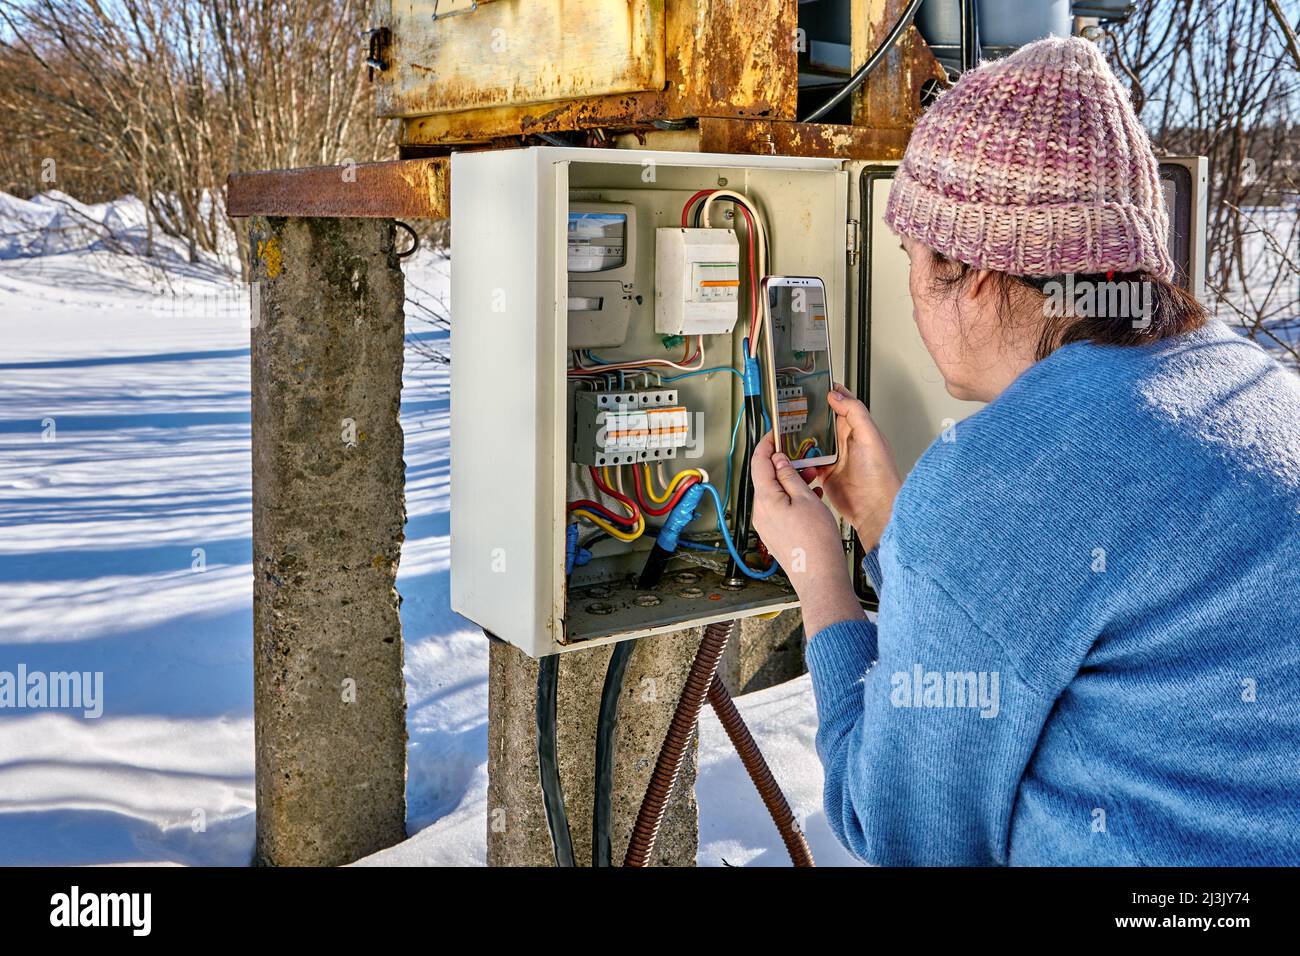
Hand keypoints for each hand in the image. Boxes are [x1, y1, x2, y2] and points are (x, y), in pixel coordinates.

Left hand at [751, 431, 864, 634]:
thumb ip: (789, 477)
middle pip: (767, 478)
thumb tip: (778, 461)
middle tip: (804, 460)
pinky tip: (811, 499)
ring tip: (813, 480)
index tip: (774, 435)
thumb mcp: (806, 499)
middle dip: (785, 465)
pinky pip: (780, 509)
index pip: (758, 463)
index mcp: (765, 500)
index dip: (766, 445)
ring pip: (775, 494)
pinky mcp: (775, 535)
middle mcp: (761, 513)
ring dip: (792, 483)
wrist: (819, 575)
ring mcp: (766, 525)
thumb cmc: (816, 542)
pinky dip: (793, 499)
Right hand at [801, 384, 901, 551]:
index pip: (843, 404)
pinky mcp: (825, 473)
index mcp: (858, 428)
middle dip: (810, 414)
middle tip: (795, 408)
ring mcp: (834, 457)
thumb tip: (838, 395)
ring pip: (813, 440)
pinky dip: (800, 458)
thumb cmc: (880, 476)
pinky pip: (808, 461)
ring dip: (803, 437)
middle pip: (823, 421)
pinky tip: (796, 455)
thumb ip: (855, 413)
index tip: (815, 385)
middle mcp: (846, 442)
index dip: (831, 393)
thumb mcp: (870, 437)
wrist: (873, 509)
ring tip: (791, 431)